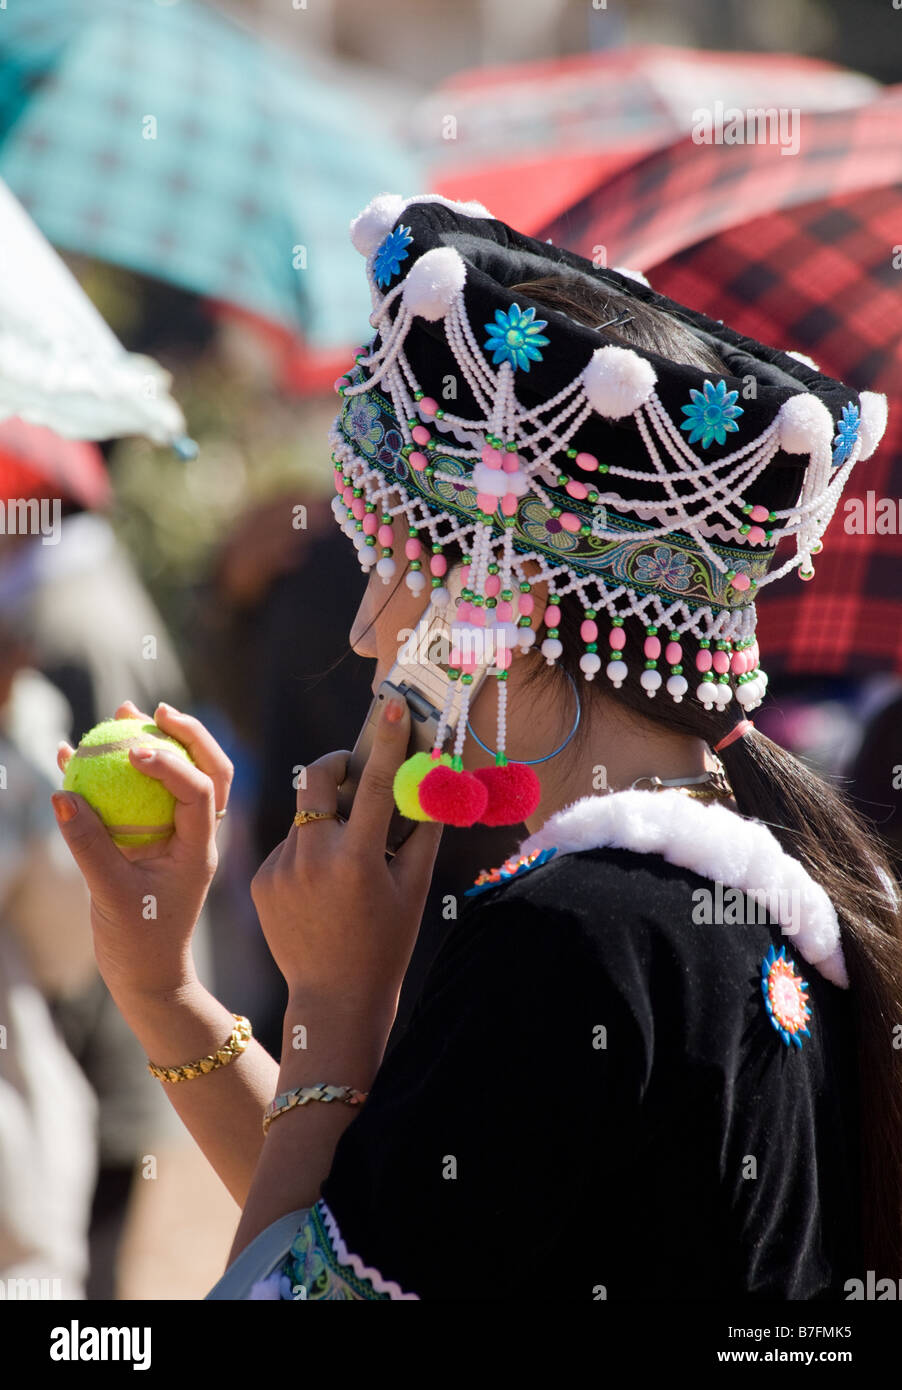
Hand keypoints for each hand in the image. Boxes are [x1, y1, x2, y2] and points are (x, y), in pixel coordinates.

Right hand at [52, 700, 232, 1001]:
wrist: (148, 978)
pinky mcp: (150, 840)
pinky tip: (74, 753)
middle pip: (209, 770)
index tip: (134, 752)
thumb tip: (63, 793)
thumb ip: (89, 845)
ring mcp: (175, 835)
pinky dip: (115, 775)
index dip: (172, 764)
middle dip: (188, 734)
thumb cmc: (139, 943)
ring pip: (177, 777)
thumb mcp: (112, 895)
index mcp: (199, 846)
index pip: (200, 791)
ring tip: (123, 710)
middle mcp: (195, 834)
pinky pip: (139, 798)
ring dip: (156, 742)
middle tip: (155, 710)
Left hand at [250, 696, 442, 1019]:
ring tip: (345, 858)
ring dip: (324, 817)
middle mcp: (312, 858)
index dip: (385, 740)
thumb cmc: (385, 942)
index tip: (391, 705)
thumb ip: (423, 828)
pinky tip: (321, 886)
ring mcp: (280, 868)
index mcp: (356, 860)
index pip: (372, 783)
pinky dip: (307, 850)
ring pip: (302, 815)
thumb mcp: (413, 887)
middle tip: (352, 770)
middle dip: (332, 764)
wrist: (333, 997)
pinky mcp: (259, 879)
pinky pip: (288, 845)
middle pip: (313, 778)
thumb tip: (434, 776)